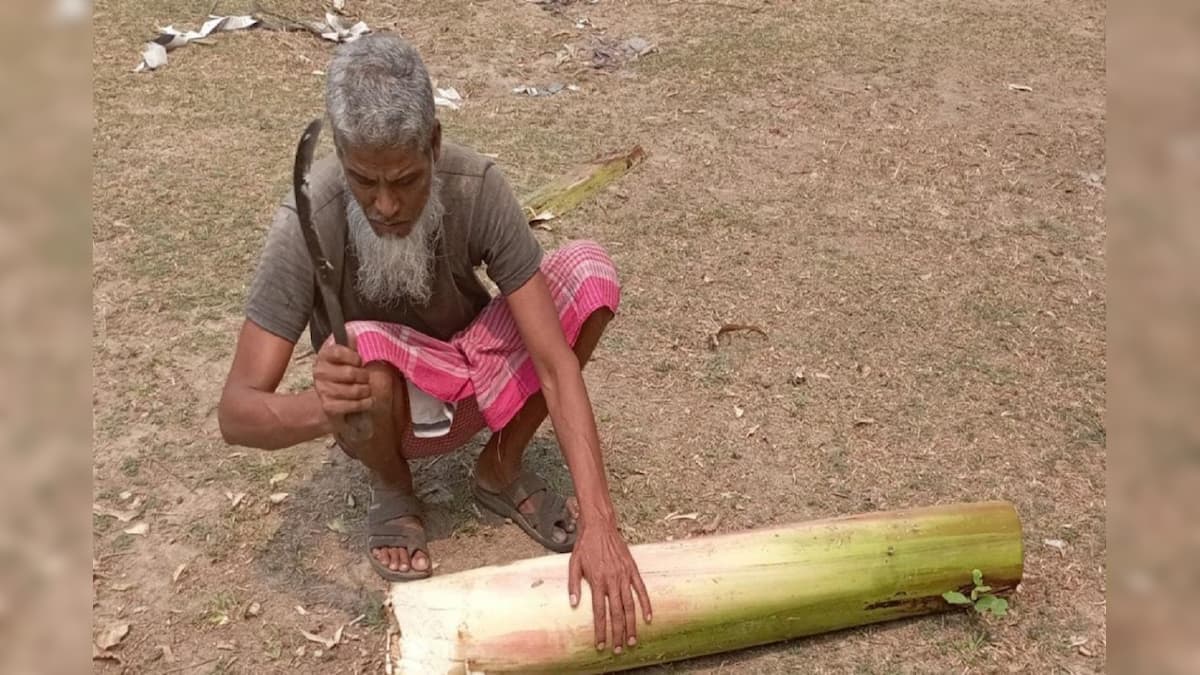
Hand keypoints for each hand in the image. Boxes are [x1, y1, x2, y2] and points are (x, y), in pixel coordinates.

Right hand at [313, 333, 371, 429]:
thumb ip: (349, 346)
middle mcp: (320, 373)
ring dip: (366, 391)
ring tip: (366, 390)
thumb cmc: (342, 376)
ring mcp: (323, 390)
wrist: (331, 400)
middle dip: (364, 377)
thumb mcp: (346, 358)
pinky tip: (367, 401)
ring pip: (354, 390)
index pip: (339, 352)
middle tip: (365, 379)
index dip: (354, 357)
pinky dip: (364, 403)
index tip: (358, 361)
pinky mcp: (329, 406)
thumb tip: (350, 333)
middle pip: (350, 373)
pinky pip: (353, 405)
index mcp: (323, 357)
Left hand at [568, 522, 651, 653]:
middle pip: (616, 613)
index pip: (599, 612)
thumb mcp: (573, 564)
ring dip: (631, 624)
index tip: (601, 644)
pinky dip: (646, 605)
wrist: (600, 525)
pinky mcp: (632, 569)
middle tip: (617, 649)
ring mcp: (624, 575)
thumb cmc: (585, 545)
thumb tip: (573, 604)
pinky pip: (641, 590)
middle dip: (617, 633)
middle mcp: (612, 580)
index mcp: (597, 581)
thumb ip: (574, 585)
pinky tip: (648, 618)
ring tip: (631, 640)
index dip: (601, 630)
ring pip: (630, 605)